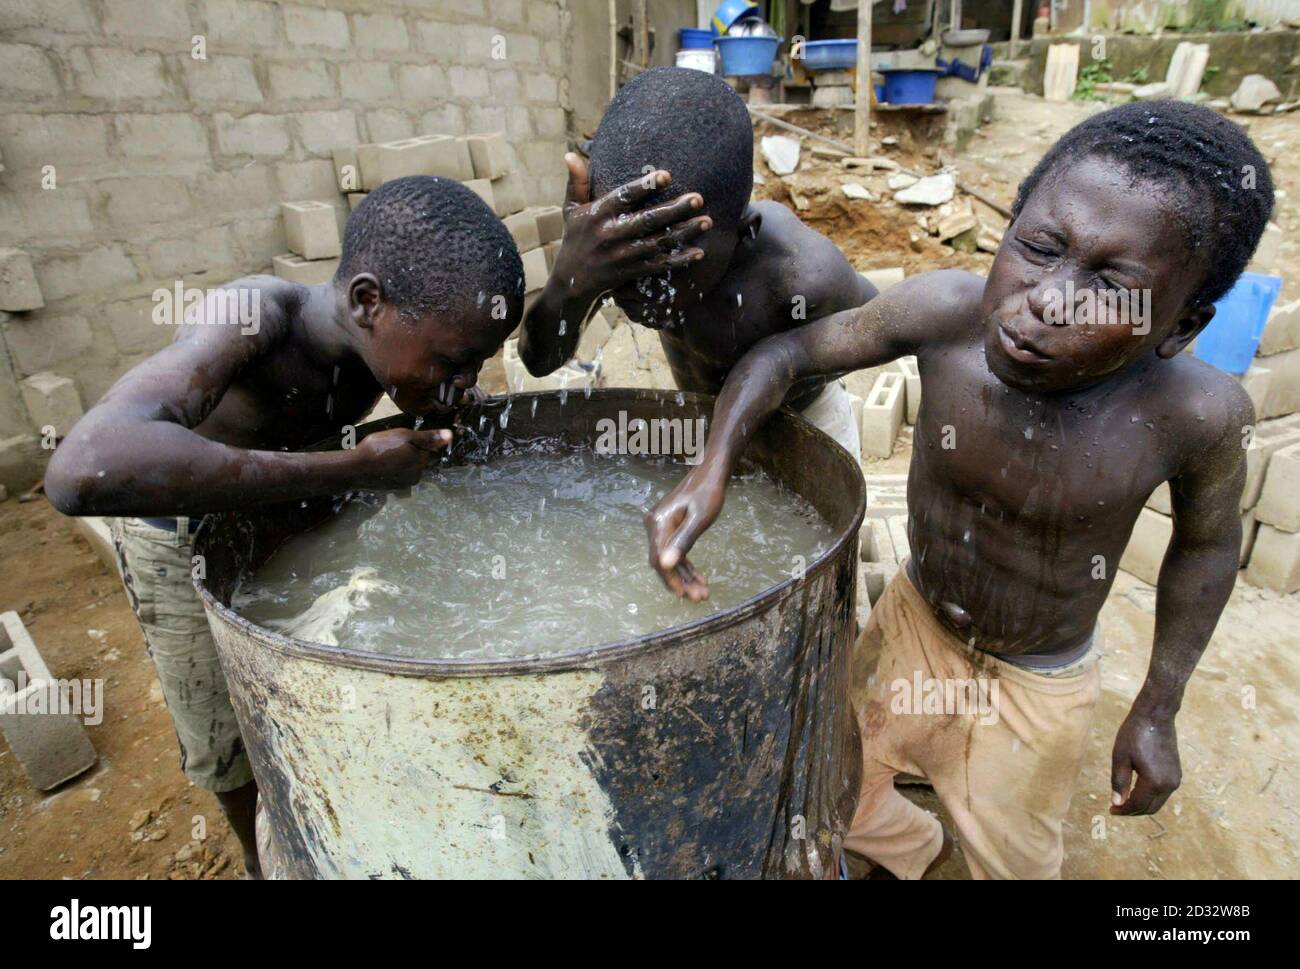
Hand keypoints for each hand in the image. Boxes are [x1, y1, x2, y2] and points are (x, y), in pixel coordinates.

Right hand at [352, 427, 451, 489]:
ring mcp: (404, 485)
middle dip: (409, 451)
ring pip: (407, 467)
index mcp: (421, 463)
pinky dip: (391, 468)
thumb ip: (428, 437)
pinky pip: (397, 474)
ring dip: (400, 460)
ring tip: (384, 453)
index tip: (403, 437)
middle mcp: (416, 477)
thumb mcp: (405, 436)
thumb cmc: (380, 448)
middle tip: (391, 444)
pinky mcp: (392, 489)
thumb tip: (451, 436)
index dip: (418, 441)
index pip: (429, 449)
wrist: (355, 469)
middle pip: (418, 459)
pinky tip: (380, 463)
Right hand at [552, 153, 711, 299]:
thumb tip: (570, 154)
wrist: (571, 283)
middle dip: (674, 209)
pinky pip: (658, 266)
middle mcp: (611, 234)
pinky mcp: (631, 272)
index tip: (667, 175)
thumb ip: (576, 182)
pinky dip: (678, 260)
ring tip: (707, 221)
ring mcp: (622, 255)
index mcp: (598, 215)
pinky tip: (698, 253)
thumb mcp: (571, 210)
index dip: (645, 186)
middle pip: (647, 220)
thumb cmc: (575, 240)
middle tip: (698, 198)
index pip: (623, 197)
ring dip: (684, 233)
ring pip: (657, 243)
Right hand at [643, 467, 725, 601]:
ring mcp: (661, 526)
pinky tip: (699, 577)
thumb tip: (664, 565)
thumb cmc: (708, 493)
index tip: (684, 595)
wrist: (710, 472)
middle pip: (663, 561)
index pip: (659, 559)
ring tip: (702, 592)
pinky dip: (686, 565)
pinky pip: (675, 550)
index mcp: (659, 523)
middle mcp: (654, 525)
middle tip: (700, 597)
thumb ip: (683, 542)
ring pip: (670, 558)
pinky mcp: (670, 527)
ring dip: (685, 576)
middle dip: (681, 581)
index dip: (670, 579)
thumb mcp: (699, 519)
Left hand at [1110, 708, 1181, 815]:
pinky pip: (1163, 793)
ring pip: (1157, 802)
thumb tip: (1117, 803)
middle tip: (1116, 808)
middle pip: (1150, 808)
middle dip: (1133, 811)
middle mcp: (1169, 785)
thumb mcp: (1120, 758)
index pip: (1137, 805)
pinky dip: (1150, 796)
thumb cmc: (1134, 734)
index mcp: (1154, 782)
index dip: (1123, 810)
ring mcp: (1175, 780)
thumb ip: (1119, 782)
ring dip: (1142, 805)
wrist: (1156, 716)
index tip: (1110, 810)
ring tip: (1124, 801)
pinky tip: (1136, 791)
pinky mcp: (1176, 773)